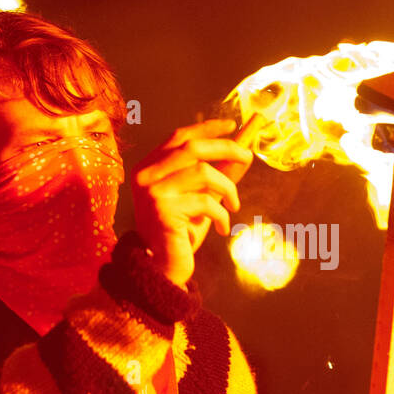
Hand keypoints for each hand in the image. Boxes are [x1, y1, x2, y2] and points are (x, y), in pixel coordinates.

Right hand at [131, 119, 252, 286]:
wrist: (163, 268)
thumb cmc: (182, 232)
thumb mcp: (201, 197)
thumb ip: (217, 174)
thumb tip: (243, 150)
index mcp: (149, 167)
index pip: (179, 137)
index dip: (207, 128)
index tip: (233, 125)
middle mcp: (145, 176)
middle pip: (192, 148)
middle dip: (226, 148)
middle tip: (248, 157)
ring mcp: (151, 192)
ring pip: (204, 173)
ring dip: (228, 189)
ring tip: (233, 206)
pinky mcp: (162, 210)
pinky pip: (205, 202)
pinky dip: (222, 215)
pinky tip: (222, 228)